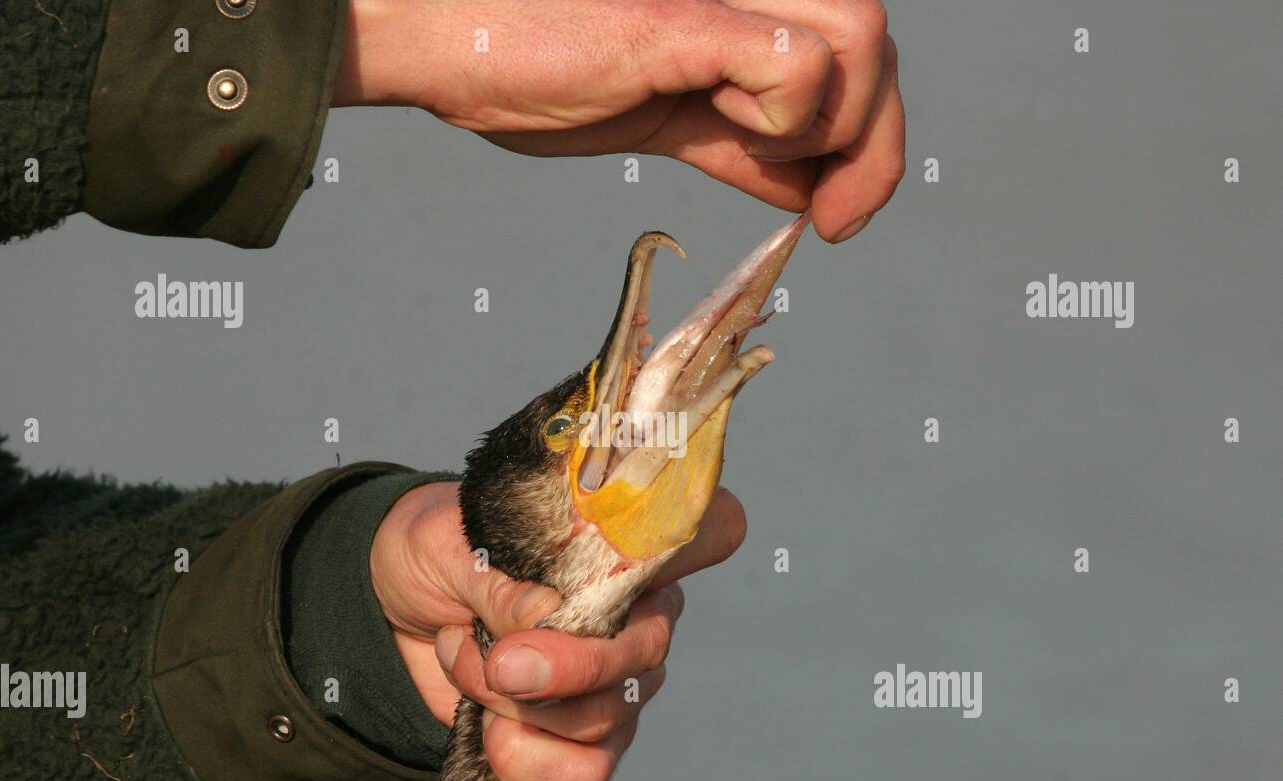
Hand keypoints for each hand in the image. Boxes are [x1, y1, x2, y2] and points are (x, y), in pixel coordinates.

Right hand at [334, 0, 904, 242]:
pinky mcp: (685, 16)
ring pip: (860, 43)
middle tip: (838, 220)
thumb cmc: (529, 63)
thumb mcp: (658, 113)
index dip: (872, 130)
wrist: (444, 35)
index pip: (853, 52)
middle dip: (875, 145)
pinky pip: (795, 65)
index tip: (842, 207)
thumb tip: (804, 186)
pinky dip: (783, 120)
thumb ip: (734, 139)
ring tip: (754, 151)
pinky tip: (724, 124)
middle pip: (874, 45)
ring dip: (828, 130)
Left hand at [370, 481, 746, 780]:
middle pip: (647, 650)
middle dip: (569, 666)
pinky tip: (489, 726)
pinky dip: (526, 760)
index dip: (703, 540)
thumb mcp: (448, 545)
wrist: (396, 611)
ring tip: (472, 666)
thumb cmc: (438, 553)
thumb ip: (498, 579)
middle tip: (501, 662)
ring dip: (519, 704)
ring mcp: (616, 681)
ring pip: (606, 716)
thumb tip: (544, 615)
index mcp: (622, 544)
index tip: (641, 555)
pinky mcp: (581, 739)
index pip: (709, 530)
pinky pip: (586, 773)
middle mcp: (638, 613)